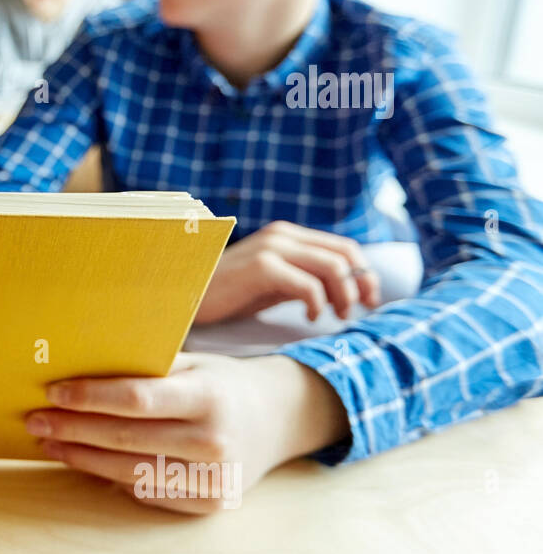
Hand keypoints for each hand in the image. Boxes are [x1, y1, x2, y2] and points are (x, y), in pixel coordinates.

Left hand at [24, 353, 349, 513]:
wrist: (279, 419)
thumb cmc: (222, 383)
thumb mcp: (192, 364)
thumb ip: (145, 368)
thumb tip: (77, 367)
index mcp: (208, 396)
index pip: (136, 398)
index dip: (89, 397)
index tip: (52, 392)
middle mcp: (212, 440)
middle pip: (125, 438)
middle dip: (72, 429)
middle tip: (35, 421)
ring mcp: (212, 478)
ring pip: (129, 472)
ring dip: (81, 458)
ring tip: (50, 444)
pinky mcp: (207, 503)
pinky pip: (146, 493)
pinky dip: (110, 479)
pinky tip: (84, 463)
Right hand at [195, 220, 381, 324]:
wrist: (183, 296)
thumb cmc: (228, 295)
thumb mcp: (272, 285)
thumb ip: (303, 280)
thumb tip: (344, 293)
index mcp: (287, 235)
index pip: (343, 247)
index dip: (364, 273)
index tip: (370, 300)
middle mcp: (282, 235)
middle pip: (344, 255)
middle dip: (361, 285)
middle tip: (360, 311)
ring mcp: (272, 248)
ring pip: (332, 267)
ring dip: (344, 296)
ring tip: (337, 316)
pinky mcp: (261, 266)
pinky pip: (307, 284)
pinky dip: (318, 303)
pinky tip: (312, 317)